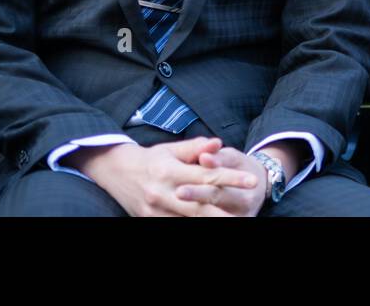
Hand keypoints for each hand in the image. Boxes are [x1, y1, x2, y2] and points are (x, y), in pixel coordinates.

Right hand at [66, 137, 256, 216]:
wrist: (117, 172)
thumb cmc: (151, 158)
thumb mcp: (172, 149)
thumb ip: (196, 147)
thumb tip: (219, 143)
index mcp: (170, 170)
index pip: (207, 176)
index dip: (231, 179)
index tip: (252, 181)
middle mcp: (162, 192)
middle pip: (200, 205)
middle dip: (226, 212)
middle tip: (247, 211)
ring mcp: (155, 210)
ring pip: (188, 220)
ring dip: (211, 222)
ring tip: (233, 221)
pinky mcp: (149, 220)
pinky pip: (175, 225)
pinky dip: (192, 226)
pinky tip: (209, 225)